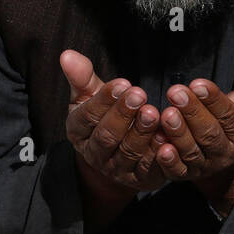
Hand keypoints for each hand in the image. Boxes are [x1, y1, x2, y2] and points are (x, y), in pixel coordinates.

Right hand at [62, 50, 168, 209]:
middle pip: (106, 136)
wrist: (117, 153)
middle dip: (123, 115)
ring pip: (128, 152)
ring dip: (141, 133)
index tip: (122, 83)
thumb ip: (81, 76)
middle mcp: (94, 154)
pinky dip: (158, 155)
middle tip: (139, 95)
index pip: (87, 116)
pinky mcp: (139, 179)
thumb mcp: (90, 95)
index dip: (104, 100)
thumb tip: (67, 54)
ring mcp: (116, 170)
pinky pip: (149, 169)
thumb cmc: (103, 116)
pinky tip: (167, 138)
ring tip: (154, 112)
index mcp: (78, 131)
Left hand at [152, 66, 233, 213]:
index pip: (228, 115)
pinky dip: (168, 161)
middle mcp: (224, 152)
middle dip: (192, 112)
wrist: (226, 159)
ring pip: (191, 151)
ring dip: (178, 133)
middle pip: (209, 133)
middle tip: (176, 92)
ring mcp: (204, 165)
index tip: (198, 84)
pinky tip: (159, 145)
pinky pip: (176, 171)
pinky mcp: (186, 175)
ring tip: (166, 114)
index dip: (213, 100)